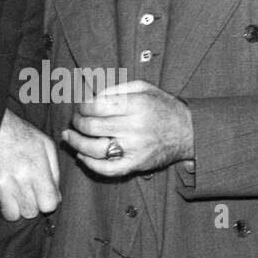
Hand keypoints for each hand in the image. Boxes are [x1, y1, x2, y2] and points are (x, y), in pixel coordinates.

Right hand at [0, 109, 60, 220]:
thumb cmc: (21, 133)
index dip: (50, 202)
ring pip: (13, 215)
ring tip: (17, 193)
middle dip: (33, 205)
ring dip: (17, 208)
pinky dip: (2, 202)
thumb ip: (55, 171)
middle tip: (30, 192)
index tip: (46, 195)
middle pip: (31, 212)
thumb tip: (56, 197)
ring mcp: (0, 184)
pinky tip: (4, 189)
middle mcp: (19, 179)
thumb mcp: (45, 144)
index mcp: (36, 167)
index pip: (49, 204)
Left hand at [62, 80, 193, 177]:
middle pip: (92, 126)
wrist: (188, 131)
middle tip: (75, 120)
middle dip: (77, 122)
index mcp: (136, 105)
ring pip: (95, 149)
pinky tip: (82, 157)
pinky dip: (91, 165)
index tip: (82, 107)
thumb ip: (117, 89)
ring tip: (69, 137)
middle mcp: (135, 127)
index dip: (83, 106)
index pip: (97, 106)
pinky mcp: (136, 164)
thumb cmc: (163, 107)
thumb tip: (91, 97)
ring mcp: (135, 148)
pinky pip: (108, 169)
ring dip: (76, 143)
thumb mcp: (144, 87)